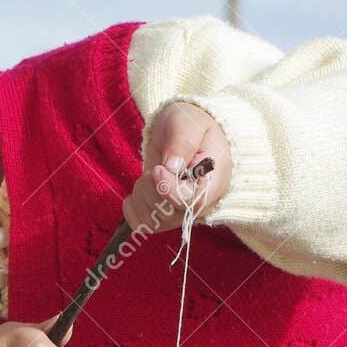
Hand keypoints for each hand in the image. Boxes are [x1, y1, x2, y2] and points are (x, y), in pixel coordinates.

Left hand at [122, 99, 231, 235]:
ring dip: (141, 193)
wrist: (182, 132)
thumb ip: (183, 141)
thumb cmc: (189, 125)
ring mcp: (180, 215)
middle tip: (158, 165)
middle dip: (151, 186)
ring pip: (151, 220)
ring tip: (152, 173)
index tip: (158, 168)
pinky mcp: (162, 219)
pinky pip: (140, 223)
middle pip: (166, 213)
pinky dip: (132, 206)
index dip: (168, 189)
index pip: (191, 202)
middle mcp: (199, 205)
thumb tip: (172, 167)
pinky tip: (142, 188)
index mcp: (213, 182)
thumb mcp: (188, 122)